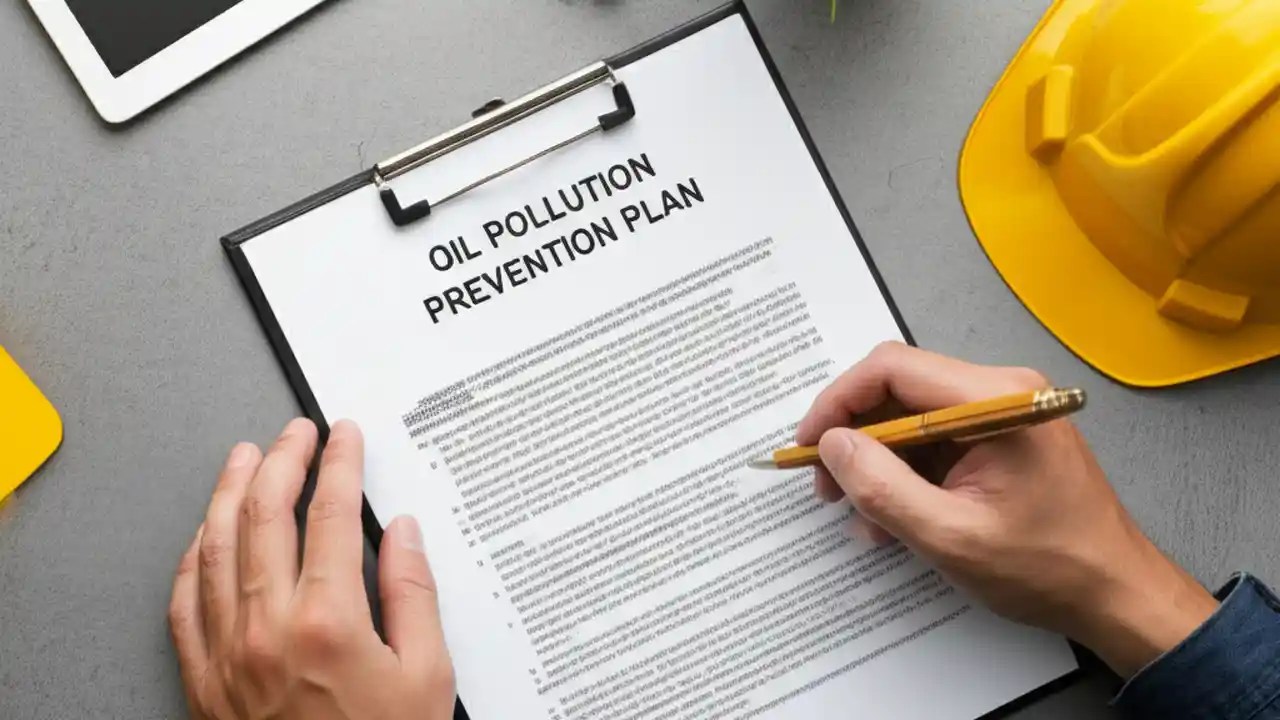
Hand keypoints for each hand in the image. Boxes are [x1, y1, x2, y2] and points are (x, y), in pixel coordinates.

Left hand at [168, 419, 454, 718]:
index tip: (345, 437)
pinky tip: (204, 536)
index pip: (329, 513)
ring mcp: (227, 651)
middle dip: (282, 459)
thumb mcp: (427, 676)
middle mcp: (266, 627)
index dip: (338, 463)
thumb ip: (414, 594)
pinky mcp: (204, 680)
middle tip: (297, 433)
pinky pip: (183, 601)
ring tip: (244, 458)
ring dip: (228, 491)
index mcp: (328, 620)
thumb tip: (401, 532)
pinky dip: (192, 556)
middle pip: (263, 514)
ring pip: (214, 546)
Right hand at [797, 342, 1217, 677]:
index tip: (808, 445)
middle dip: (853, 437)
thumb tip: (832, 444)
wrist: (1118, 594)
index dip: (838, 401)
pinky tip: (893, 517)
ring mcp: (1002, 412)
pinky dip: (905, 473)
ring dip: (876, 462)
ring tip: (861, 515)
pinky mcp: (1001, 438)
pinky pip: (935, 441)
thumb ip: (884, 487)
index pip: (893, 368)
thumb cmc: (1049, 568)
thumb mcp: (952, 536)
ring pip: (911, 418)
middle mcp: (1001, 390)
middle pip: (898, 389)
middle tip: (828, 488)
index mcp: (996, 398)